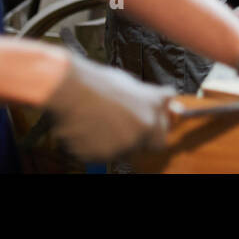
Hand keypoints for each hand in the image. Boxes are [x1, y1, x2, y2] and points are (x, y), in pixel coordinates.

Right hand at [43, 54, 172, 161]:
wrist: (70, 90)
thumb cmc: (98, 82)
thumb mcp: (133, 84)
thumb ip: (152, 98)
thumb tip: (167, 100)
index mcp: (152, 109)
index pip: (163, 134)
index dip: (155, 131)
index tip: (148, 126)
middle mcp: (142, 130)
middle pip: (148, 146)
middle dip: (140, 140)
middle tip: (123, 128)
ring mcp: (123, 146)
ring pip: (124, 151)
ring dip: (116, 142)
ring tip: (99, 122)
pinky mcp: (102, 156)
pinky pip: (101, 156)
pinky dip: (96, 147)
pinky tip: (87, 129)